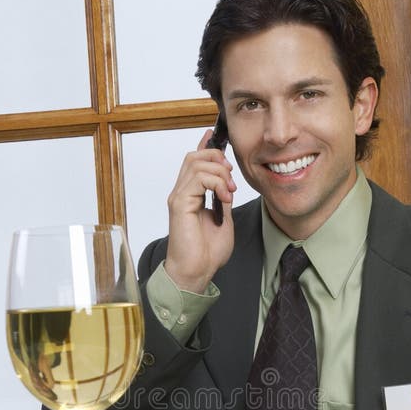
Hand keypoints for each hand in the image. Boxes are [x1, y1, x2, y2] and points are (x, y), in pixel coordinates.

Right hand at [165, 130, 236, 293]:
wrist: (196, 272)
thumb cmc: (207, 253)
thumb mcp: (223, 218)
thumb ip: (223, 198)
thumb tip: (229, 183)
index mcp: (190, 195)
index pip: (194, 161)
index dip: (206, 146)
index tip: (217, 137)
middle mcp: (181, 193)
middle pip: (194, 156)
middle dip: (218, 160)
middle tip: (232, 180)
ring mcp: (179, 197)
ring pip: (196, 163)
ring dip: (220, 173)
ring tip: (230, 192)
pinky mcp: (179, 203)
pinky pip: (198, 178)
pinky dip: (216, 183)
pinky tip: (225, 197)